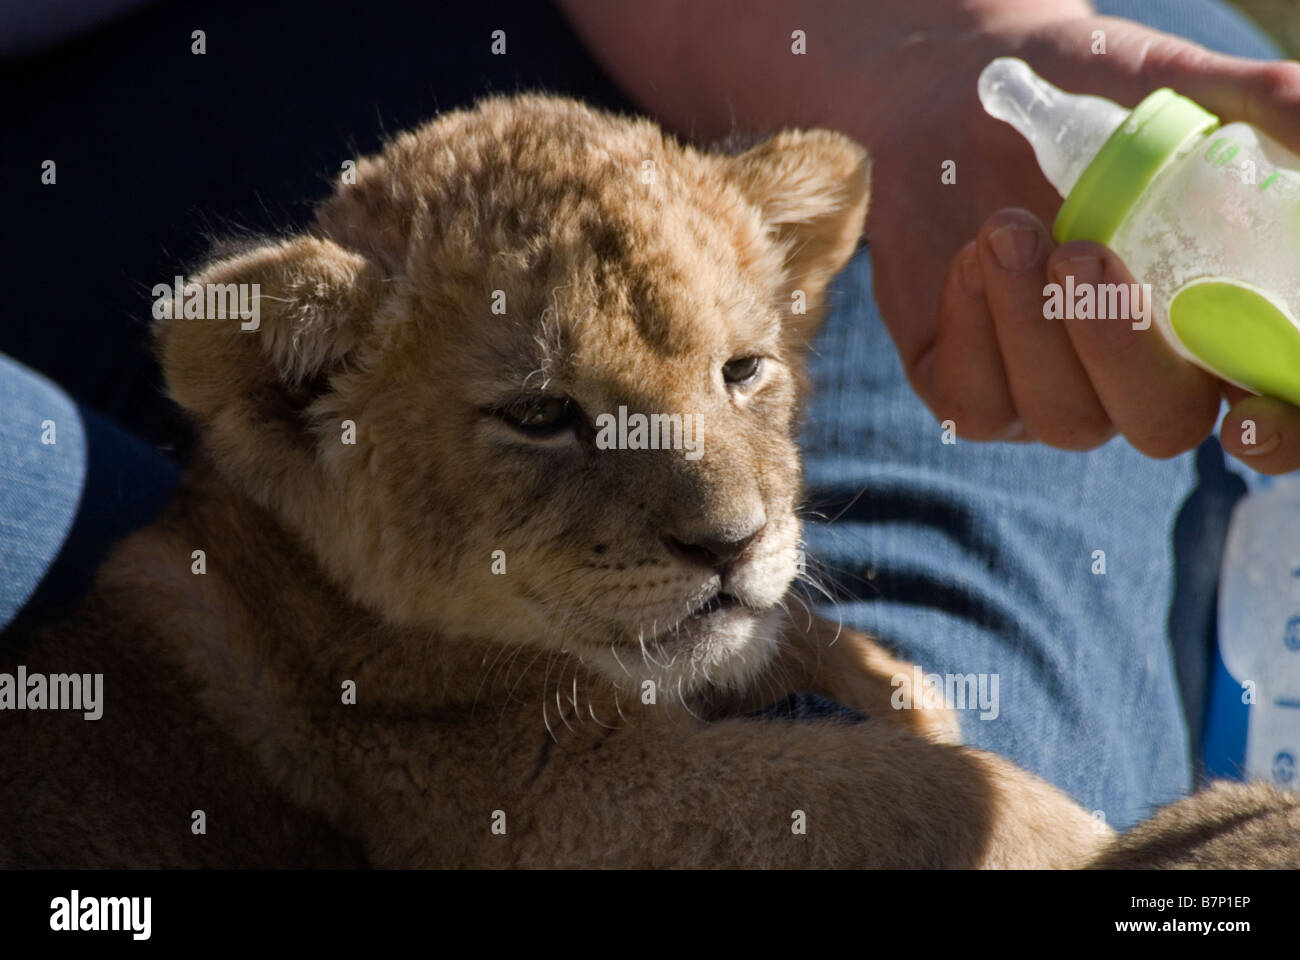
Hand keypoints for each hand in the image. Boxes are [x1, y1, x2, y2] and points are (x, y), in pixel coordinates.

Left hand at [866, 12, 1299, 471]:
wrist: (949, 96)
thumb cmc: (1076, 96)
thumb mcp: (1170, 83)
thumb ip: (1255, 105)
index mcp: (1215, 314)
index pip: (1270, 408)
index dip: (1278, 429)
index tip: (1250, 411)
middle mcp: (1141, 369)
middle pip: (1162, 424)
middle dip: (1123, 354)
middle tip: (1081, 254)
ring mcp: (1055, 388)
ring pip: (1066, 420)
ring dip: (1033, 326)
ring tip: (1007, 228)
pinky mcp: (972, 389)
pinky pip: (979, 406)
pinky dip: (974, 328)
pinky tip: (971, 256)